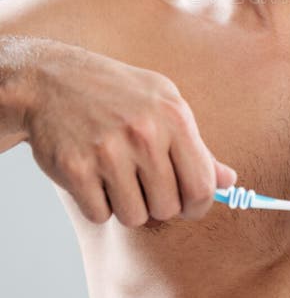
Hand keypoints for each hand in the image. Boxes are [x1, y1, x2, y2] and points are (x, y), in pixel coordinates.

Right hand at [22, 39, 236, 225]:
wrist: (51, 80)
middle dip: (158, 205)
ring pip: (135, 216)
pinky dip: (97, 204)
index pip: (202, 186)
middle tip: (143, 184)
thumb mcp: (164, 103)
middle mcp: (144, 133)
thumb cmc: (117, 94)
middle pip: (168, 207)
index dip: (198, 205)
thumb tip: (229, 182)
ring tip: (116, 176)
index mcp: (173, 116)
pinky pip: (100, 215)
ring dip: (127, 205)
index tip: (187, 205)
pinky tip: (93, 176)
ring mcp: (108, 152)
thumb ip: (198, 146)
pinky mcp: (76, 169)